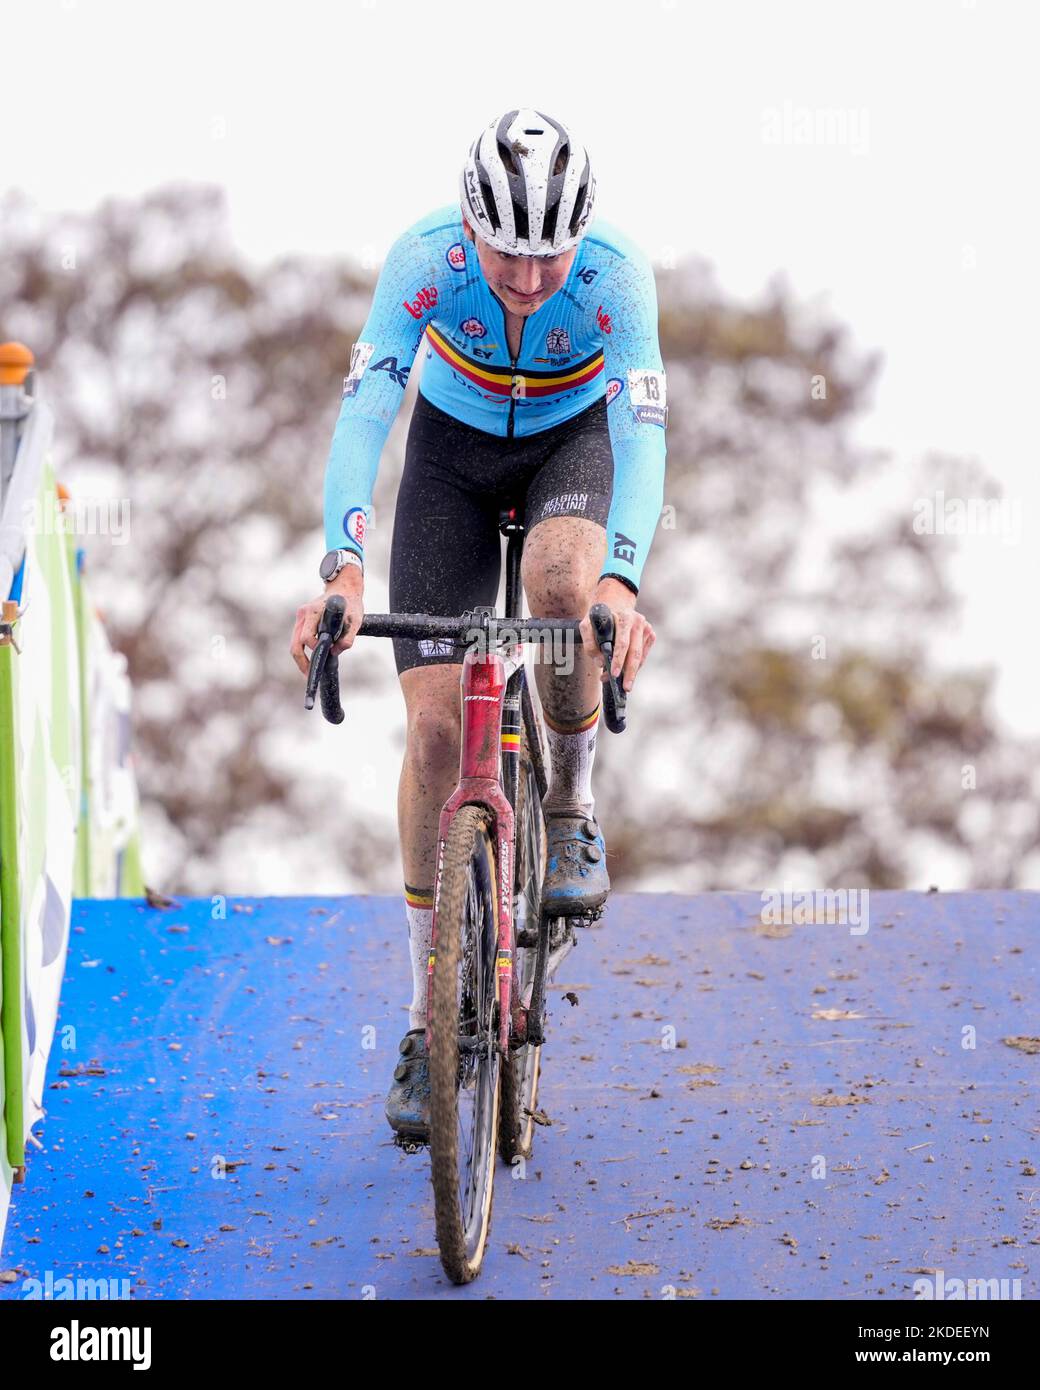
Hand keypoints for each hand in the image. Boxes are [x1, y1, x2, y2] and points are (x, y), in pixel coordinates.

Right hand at [290, 573, 364, 676]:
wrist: (344, 588)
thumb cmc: (350, 603)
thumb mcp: (355, 620)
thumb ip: (347, 638)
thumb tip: (335, 652)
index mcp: (312, 611)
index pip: (306, 637)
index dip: (314, 650)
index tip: (324, 658)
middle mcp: (303, 614)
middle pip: (295, 644)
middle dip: (301, 661)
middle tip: (309, 675)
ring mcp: (300, 617)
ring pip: (294, 643)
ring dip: (301, 658)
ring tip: (309, 671)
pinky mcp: (302, 620)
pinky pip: (298, 639)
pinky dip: (303, 650)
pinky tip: (310, 660)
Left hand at [578, 577, 655, 692]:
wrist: (614, 601)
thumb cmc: (599, 616)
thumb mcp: (586, 625)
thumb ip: (590, 644)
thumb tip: (600, 663)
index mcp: (625, 617)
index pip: (623, 643)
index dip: (618, 660)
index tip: (613, 674)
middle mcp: (639, 622)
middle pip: (635, 653)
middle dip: (629, 672)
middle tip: (626, 688)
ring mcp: (647, 628)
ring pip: (640, 657)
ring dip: (630, 672)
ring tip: (621, 683)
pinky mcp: (650, 634)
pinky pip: (643, 656)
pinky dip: (635, 666)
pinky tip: (625, 671)